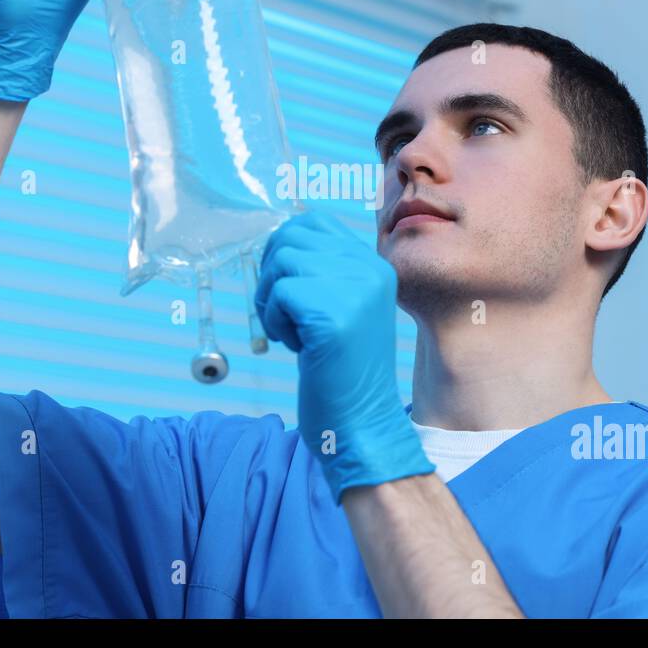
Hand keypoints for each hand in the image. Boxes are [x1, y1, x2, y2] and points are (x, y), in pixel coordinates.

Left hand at [255, 211, 435, 503]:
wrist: (363, 426)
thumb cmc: (343, 373)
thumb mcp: (344, 309)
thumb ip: (323, 274)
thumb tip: (279, 241)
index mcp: (375, 267)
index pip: (314, 222)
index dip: (285, 248)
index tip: (285, 288)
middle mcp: (370, 270)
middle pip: (293, 235)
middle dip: (273, 271)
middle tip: (283, 312)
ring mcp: (354, 290)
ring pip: (283, 262)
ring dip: (272, 299)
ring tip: (292, 332)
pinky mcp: (332, 316)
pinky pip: (280, 294)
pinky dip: (275, 320)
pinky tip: (295, 346)